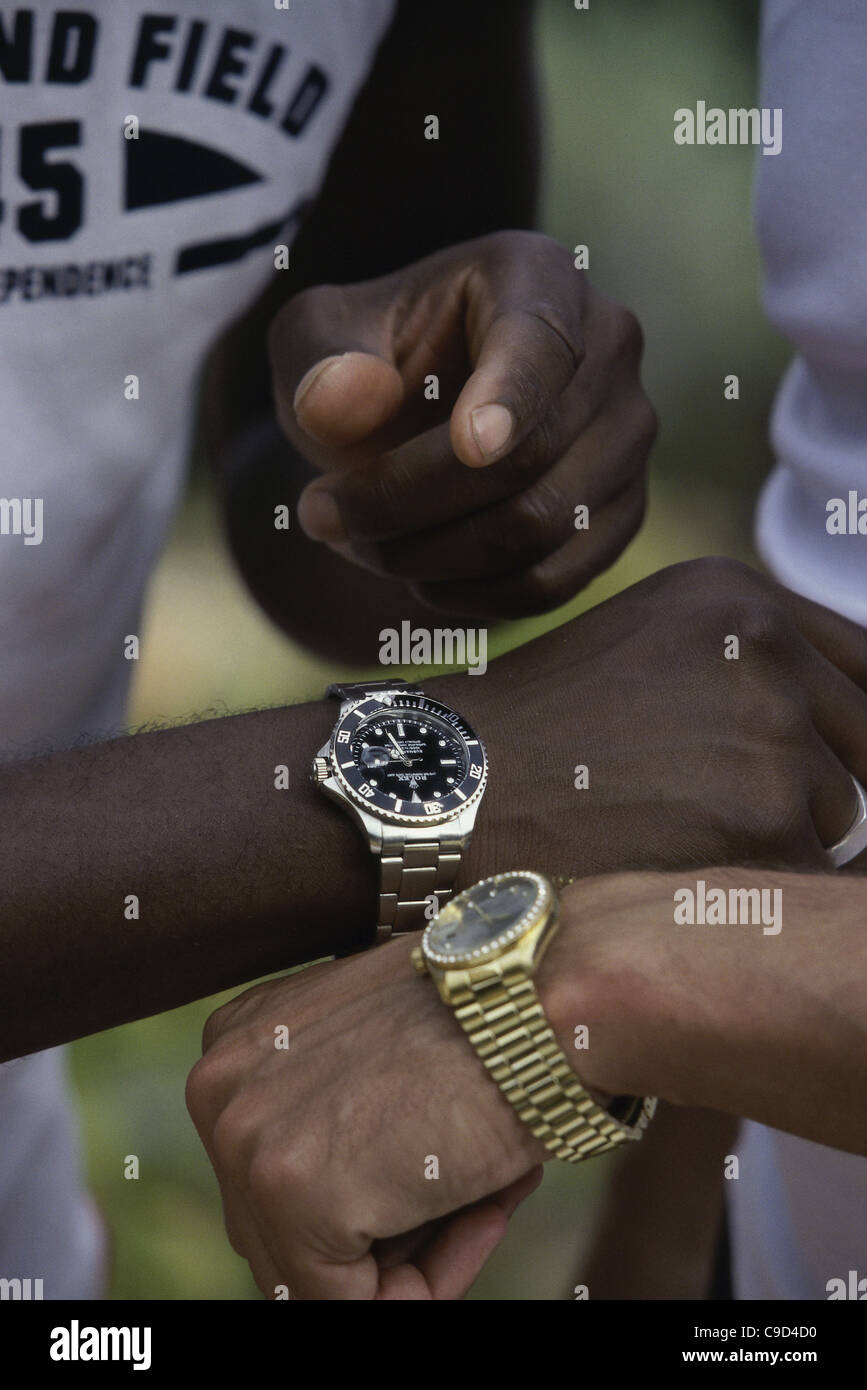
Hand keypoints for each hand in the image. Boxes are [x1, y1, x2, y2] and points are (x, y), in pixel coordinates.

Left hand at [186, 939, 546, 1299]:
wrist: (543, 995)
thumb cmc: (487, 1019)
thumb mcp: (381, 1049)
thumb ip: (336, 1113)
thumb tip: (351, 1224)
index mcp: (239, 1044)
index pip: (272, 1182)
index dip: (364, 1207)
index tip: (445, 1185)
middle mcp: (218, 1085)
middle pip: (279, 1234)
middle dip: (382, 1240)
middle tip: (476, 1205)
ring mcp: (247, 1139)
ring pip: (311, 1279)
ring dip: (409, 1263)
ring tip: (487, 1203)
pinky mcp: (292, 1191)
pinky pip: (348, 1307)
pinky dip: (424, 1292)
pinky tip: (483, 1215)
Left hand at [267, 230, 655, 617]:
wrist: (407, 413)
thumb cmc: (362, 363)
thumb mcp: (314, 340)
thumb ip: (317, 362)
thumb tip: (343, 403)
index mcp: (537, 278)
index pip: (539, 345)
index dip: (509, 399)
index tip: (470, 446)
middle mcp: (608, 349)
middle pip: (530, 456)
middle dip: (410, 503)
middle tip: (322, 516)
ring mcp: (627, 436)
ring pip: (542, 527)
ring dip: (433, 557)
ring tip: (360, 545)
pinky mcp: (621, 512)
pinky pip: (554, 580)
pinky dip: (475, 596)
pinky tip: (418, 578)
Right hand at [428, 557, 866, 880]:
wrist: (440, 791)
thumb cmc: (527, 734)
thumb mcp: (637, 649)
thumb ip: (739, 663)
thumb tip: (838, 723)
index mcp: (738, 596)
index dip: (850, 723)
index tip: (832, 757)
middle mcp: (766, 646)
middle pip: (861, 742)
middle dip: (813, 784)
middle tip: (723, 812)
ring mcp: (771, 730)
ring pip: (836, 814)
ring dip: (777, 839)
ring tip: (667, 836)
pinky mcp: (765, 819)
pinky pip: (807, 877)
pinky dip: (753, 889)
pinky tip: (669, 873)